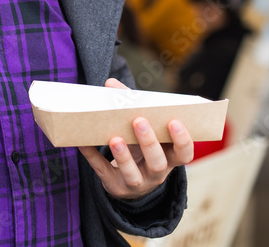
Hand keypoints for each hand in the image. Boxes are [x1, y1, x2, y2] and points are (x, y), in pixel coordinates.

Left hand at [78, 78, 193, 199]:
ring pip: (133, 175)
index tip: (174, 121)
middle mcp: (156, 173)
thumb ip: (131, 105)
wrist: (127, 180)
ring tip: (115, 139)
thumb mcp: (142, 130)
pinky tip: (84, 143)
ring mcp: (136, 182)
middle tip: (139, 121)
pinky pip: (103, 172)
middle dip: (149, 142)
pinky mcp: (115, 186)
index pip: (184, 154)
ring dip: (124, 156)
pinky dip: (93, 157)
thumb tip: (111, 83)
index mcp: (169, 157)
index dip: (182, 140)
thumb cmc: (139, 147)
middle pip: (158, 162)